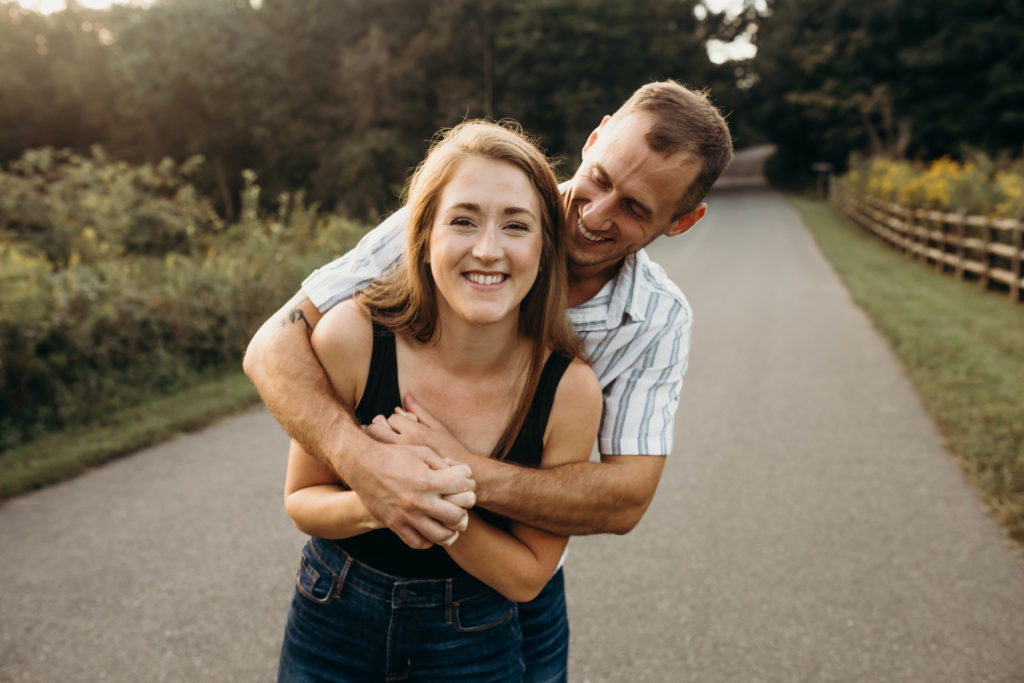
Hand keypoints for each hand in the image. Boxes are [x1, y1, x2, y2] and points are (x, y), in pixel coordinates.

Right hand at [347, 440, 474, 549]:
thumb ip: (444, 464)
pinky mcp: (394, 524)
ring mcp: (406, 516)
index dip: (468, 483)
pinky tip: (432, 529)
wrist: (362, 465)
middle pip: (456, 516)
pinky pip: (417, 542)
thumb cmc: (394, 456)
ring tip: (450, 522)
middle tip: (461, 505)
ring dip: (450, 530)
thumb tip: (463, 475)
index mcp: (426, 480)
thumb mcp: (421, 452)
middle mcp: (417, 501)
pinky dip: (429, 540)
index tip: (464, 481)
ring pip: (440, 536)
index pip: (462, 487)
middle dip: (464, 509)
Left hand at [367, 394, 469, 461]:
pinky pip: (381, 457)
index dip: (395, 419)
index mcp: (415, 431)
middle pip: (376, 429)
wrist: (457, 473)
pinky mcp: (398, 469)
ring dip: (376, 440)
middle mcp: (404, 444)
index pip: (392, 417)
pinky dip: (381, 453)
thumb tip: (405, 396)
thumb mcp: (436, 426)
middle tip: (384, 430)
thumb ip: (418, 411)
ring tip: (385, 442)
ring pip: (375, 443)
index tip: (399, 424)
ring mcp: (399, 458)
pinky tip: (389, 456)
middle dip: (378, 427)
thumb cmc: (449, 447)